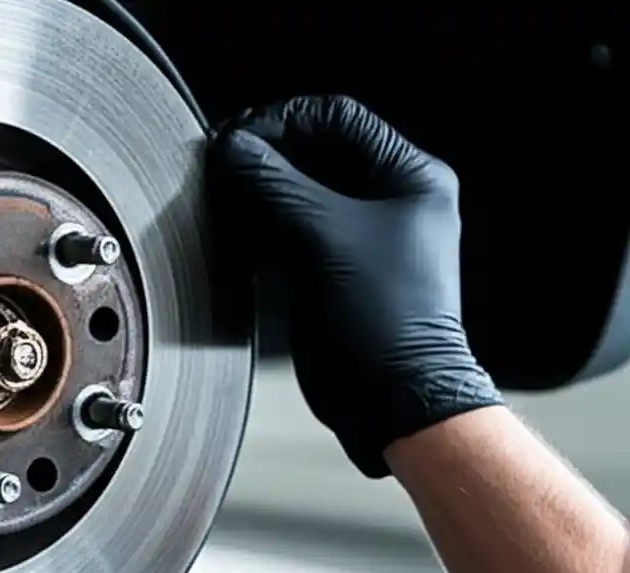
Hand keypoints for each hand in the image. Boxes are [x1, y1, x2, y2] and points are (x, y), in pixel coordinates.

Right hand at [209, 95, 502, 476]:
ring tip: (221, 190)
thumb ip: (274, 186)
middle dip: (266, 153)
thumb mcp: (324, 238)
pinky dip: (259, 218)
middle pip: (315, 149)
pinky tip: (233, 222)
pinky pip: (289, 223)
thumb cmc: (384, 319)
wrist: (392, 397)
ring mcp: (357, 232)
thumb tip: (230, 148)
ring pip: (298, 186)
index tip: (239, 138)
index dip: (284, 120)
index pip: (339, 118)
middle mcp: (387, 197)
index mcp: (409, 176)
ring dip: (258, 185)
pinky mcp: (330, 263)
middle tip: (222, 162)